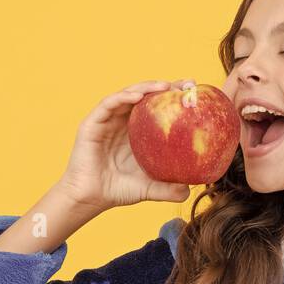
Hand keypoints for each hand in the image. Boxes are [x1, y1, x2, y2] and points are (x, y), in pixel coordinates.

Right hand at [56, 79, 196, 210]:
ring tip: (164, 87)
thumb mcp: (150, 188)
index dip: (173, 97)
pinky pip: (108, 104)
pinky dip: (123, 97)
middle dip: (165, 87)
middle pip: (145, 96)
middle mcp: (123, 122)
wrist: (91, 198)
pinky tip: (138, 97)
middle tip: (185, 84)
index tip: (193, 91)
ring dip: (146, 87)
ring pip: (127, 95)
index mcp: (137, 132)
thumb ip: (169, 189)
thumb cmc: (118, 190)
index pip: (157, 107)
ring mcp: (108, 120)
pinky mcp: (93, 123)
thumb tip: (189, 191)